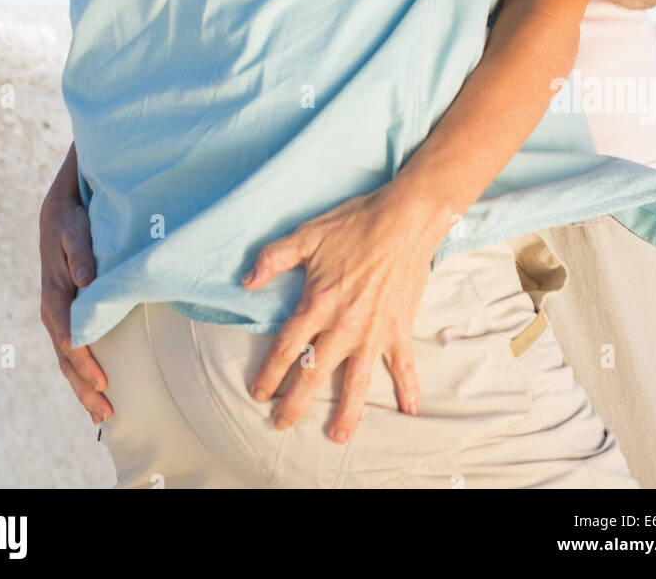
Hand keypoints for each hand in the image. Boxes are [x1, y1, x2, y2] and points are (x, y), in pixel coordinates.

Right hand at [39, 151, 111, 426]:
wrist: (63, 202)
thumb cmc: (74, 213)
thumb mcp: (75, 225)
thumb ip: (82, 252)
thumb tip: (87, 282)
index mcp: (55, 291)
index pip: (68, 334)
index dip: (84, 358)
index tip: (102, 378)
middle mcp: (54, 305)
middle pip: (66, 354)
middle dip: (83, 384)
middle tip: (105, 412)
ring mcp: (60, 309)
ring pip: (68, 355)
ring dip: (83, 383)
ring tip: (102, 413)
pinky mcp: (71, 308)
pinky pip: (74, 344)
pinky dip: (84, 367)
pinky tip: (97, 384)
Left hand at [243, 185, 449, 444]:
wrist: (404, 219)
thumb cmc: (355, 224)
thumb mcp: (307, 234)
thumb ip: (273, 258)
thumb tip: (246, 282)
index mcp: (318, 302)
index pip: (287, 346)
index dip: (269, 373)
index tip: (259, 393)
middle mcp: (344, 324)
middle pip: (314, 372)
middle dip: (295, 402)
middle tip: (281, 424)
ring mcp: (374, 331)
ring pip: (357, 381)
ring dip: (347, 412)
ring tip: (336, 436)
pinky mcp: (400, 329)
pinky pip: (404, 366)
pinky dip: (409, 389)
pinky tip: (410, 413)